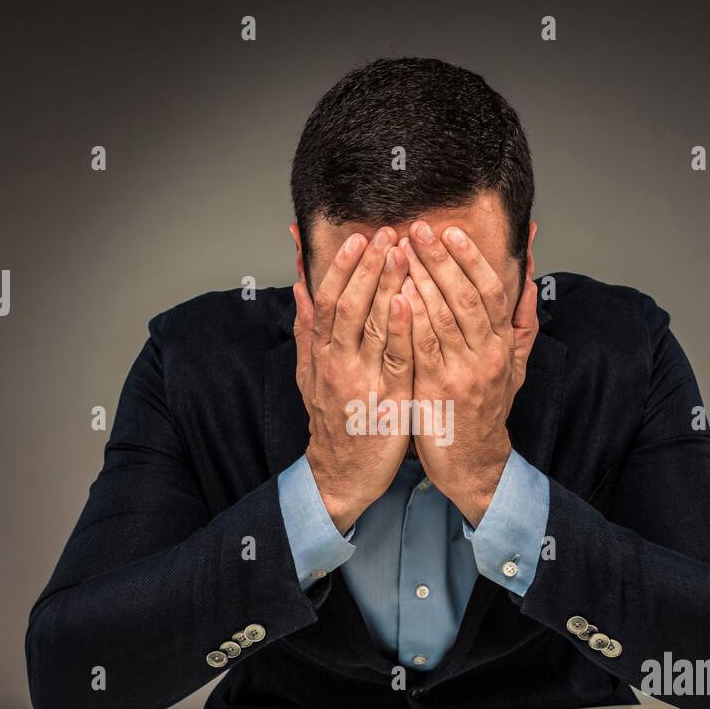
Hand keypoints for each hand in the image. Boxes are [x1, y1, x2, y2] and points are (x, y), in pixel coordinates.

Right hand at [294, 228, 412, 531]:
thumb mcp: (311, 374)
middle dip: (366, 266)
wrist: (343, 475)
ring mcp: (362, 381)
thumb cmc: (335, 422)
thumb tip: (300, 286)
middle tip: (385, 233)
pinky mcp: (388, 400)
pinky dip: (400, 328)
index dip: (342, 267)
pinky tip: (410, 302)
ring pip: (370, 325)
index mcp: (322, 354)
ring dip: (386, 286)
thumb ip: (308, 330)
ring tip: (401, 252)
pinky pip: (395, 359)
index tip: (357, 238)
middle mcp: (338, 363)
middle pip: (347, 305)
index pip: (328, 300)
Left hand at [399, 221, 538, 525]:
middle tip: (418, 229)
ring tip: (399, 252)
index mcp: (502, 346)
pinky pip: (420, 348)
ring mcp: (461, 373)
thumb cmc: (486, 411)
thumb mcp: (514, 367)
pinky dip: (408, 319)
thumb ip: (520, 323)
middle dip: (441, 260)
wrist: (473, 463)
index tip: (452, 231)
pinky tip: (392, 295)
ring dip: (420, 280)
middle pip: (466, 297)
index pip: (491, 291)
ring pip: (442, 317)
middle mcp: (485, 356)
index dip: (472, 259)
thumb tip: (530, 279)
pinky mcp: (434, 391)